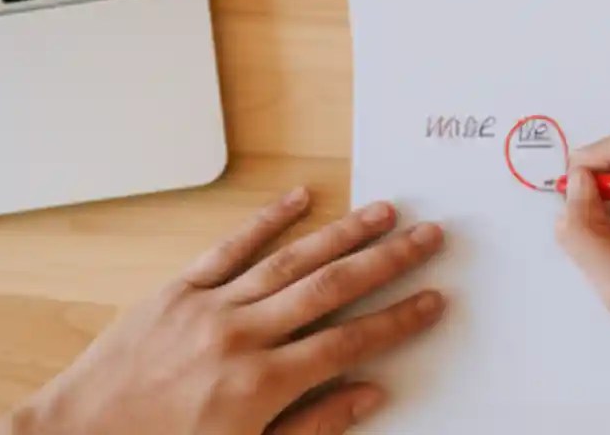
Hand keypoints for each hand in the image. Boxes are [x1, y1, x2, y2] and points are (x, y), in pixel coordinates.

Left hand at [0, 190, 446, 434]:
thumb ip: (313, 426)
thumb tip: (369, 393)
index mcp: (260, 385)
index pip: (349, 341)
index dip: (398, 320)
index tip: (432, 300)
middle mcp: (241, 336)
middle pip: (331, 289)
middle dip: (386, 261)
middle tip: (427, 238)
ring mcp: (209, 307)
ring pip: (290, 259)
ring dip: (341, 233)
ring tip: (383, 212)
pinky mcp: (177, 290)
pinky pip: (230, 247)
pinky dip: (267, 220)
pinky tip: (300, 198)